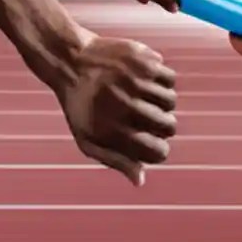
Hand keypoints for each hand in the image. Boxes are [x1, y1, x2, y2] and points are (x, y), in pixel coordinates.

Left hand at [54, 34, 178, 185]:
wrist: (70, 60)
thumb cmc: (81, 105)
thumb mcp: (88, 139)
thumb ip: (115, 161)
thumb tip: (141, 180)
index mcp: (113, 129)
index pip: (158, 151)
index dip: (158, 150)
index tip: (150, 141)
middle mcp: (126, 105)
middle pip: (169, 126)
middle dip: (163, 126)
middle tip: (149, 117)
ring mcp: (135, 81)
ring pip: (171, 101)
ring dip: (162, 103)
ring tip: (145, 97)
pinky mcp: (142, 60)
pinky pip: (170, 78)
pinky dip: (163, 81)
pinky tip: (147, 81)